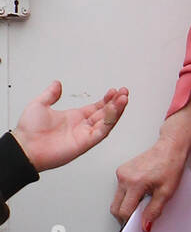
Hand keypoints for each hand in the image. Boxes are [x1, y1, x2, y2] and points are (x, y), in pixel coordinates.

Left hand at [13, 81, 128, 171]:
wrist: (25, 147)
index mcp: (73, 117)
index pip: (96, 108)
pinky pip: (101, 132)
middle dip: (116, 103)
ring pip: (106, 122)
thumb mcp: (39, 104)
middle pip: (105, 114)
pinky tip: (115, 110)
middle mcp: (81, 126)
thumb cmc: (29, 131)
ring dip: (116, 110)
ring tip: (124, 98)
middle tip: (124, 92)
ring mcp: (84, 135)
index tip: (114, 91)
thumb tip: (57, 84)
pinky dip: (110, 121)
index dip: (106, 100)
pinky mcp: (85, 143)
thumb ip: (50, 94)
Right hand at [111, 134, 188, 230]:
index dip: (130, 221)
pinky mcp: (121, 171)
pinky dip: (127, 195)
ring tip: (143, 199)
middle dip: (125, 215)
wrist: (169, 149)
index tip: (138, 224)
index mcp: (134, 183)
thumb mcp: (166, 192)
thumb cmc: (170, 166)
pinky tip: (140, 191)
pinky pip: (119, 190)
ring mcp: (121, 173)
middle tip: (140, 215)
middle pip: (116, 207)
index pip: (124, 211)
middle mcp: (124, 177)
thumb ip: (154, 211)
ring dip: (127, 204)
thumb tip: (145, 225)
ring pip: (116, 199)